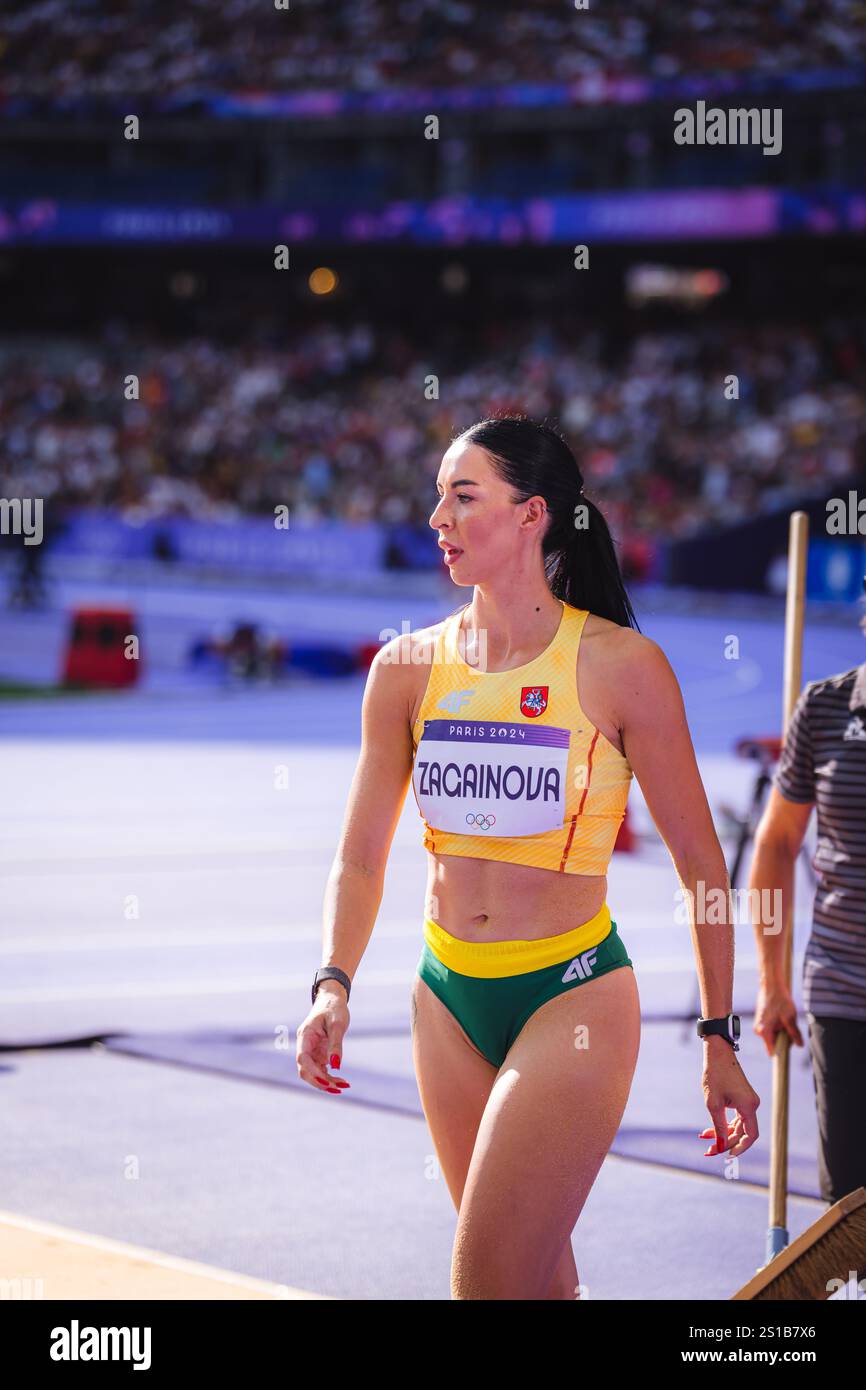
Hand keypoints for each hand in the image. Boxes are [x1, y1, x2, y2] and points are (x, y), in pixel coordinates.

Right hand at [295, 986, 350, 1095]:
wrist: (332, 999)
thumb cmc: (334, 1008)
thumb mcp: (337, 1024)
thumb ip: (336, 1045)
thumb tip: (336, 1066)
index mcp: (305, 1036)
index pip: (303, 1059)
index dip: (313, 1073)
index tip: (327, 1082)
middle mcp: (304, 1045)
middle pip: (305, 1070)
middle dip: (319, 1082)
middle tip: (338, 1089)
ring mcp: (310, 1050)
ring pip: (313, 1073)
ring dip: (326, 1082)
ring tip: (344, 1085)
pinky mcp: (317, 1053)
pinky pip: (320, 1070)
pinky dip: (330, 1077)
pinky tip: (342, 1081)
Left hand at [699, 1039, 759, 1156]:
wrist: (717, 1053)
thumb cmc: (715, 1075)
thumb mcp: (713, 1104)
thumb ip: (719, 1126)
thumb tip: (721, 1145)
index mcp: (749, 1106)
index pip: (751, 1136)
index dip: (740, 1148)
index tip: (727, 1155)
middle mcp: (752, 1105)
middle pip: (742, 1132)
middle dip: (725, 1142)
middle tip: (708, 1149)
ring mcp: (748, 1101)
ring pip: (737, 1126)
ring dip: (723, 1133)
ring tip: (704, 1137)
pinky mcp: (742, 1098)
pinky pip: (736, 1117)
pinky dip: (724, 1124)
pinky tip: (709, 1129)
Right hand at [753, 983, 803, 1055]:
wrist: (771, 985)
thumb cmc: (779, 1000)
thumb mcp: (790, 1017)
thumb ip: (794, 1033)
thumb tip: (799, 1045)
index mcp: (764, 1031)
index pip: (772, 1052)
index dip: (781, 1054)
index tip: (789, 1057)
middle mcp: (759, 1030)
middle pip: (774, 1044)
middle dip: (784, 1040)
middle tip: (790, 1028)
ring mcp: (759, 1026)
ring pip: (774, 1037)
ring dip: (782, 1032)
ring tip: (785, 1019)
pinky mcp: (761, 1022)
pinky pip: (771, 1031)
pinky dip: (779, 1027)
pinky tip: (781, 1017)